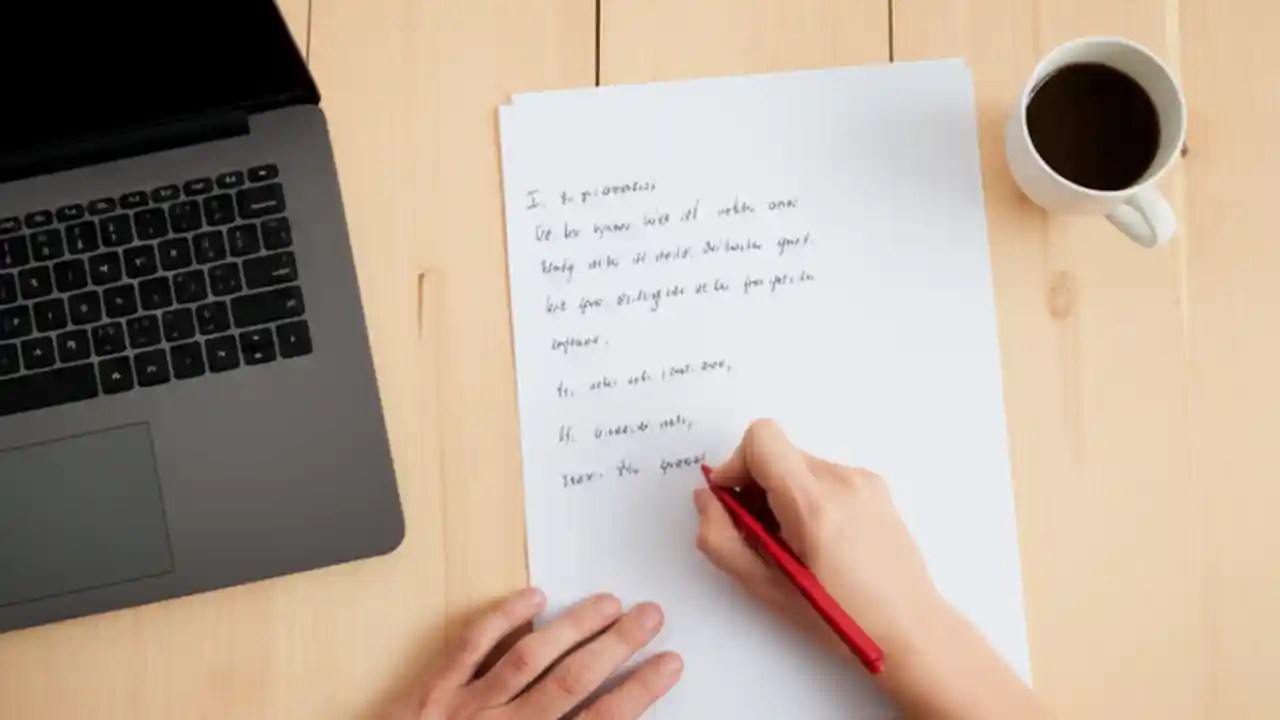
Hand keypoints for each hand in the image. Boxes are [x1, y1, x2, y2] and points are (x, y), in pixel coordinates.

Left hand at [389, 589, 682, 719]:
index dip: (639, 690)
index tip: (669, 663)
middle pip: (573, 680)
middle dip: (617, 645)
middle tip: (650, 616)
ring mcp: (465, 708)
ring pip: (530, 656)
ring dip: (573, 626)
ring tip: (608, 602)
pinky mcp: (432, 693)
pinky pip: (471, 646)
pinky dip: (502, 617)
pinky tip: (533, 597)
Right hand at [694, 419, 944, 658]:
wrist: (911, 628)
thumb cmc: (842, 619)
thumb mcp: (767, 588)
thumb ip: (722, 540)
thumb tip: (707, 499)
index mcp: (813, 503)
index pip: (762, 438)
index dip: (737, 464)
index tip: (734, 499)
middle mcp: (842, 480)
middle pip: (779, 453)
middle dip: (758, 486)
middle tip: (763, 534)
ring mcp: (864, 481)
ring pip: (800, 465)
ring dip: (784, 494)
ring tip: (795, 543)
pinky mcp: (876, 488)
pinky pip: (826, 476)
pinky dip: (810, 498)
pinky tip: (821, 540)